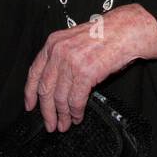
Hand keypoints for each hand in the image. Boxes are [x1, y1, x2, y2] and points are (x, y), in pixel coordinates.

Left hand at [24, 4, 156, 132]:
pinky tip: (77, 117)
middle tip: (50, 125)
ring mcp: (71, 62)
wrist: (126, 31)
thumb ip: (61, 59)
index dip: (30, 93)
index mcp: (53, 43)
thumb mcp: (74, 41)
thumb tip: (56, 88)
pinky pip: (75, 100)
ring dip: (62, 115)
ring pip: (59, 97)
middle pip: (45, 89)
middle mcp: (58, 52)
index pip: (34, 72)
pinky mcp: (85, 72)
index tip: (30, 106)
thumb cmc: (105, 36)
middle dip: (46, 111)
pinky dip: (75, 112)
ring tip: (65, 125)